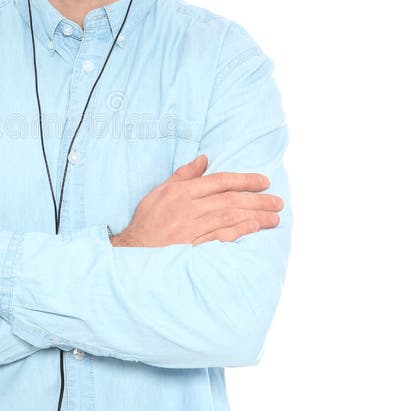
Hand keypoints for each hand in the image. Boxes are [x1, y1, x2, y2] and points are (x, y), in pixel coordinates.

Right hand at [111, 154, 283, 246]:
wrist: (132, 250)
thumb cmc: (147, 220)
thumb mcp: (160, 192)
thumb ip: (183, 176)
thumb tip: (204, 160)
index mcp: (181, 192)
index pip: (219, 181)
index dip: (244, 180)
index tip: (263, 181)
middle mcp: (188, 208)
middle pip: (229, 200)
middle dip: (257, 199)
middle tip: (278, 201)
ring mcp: (191, 229)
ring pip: (229, 218)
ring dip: (255, 216)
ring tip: (275, 217)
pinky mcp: (193, 248)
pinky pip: (221, 238)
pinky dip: (239, 232)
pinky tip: (254, 228)